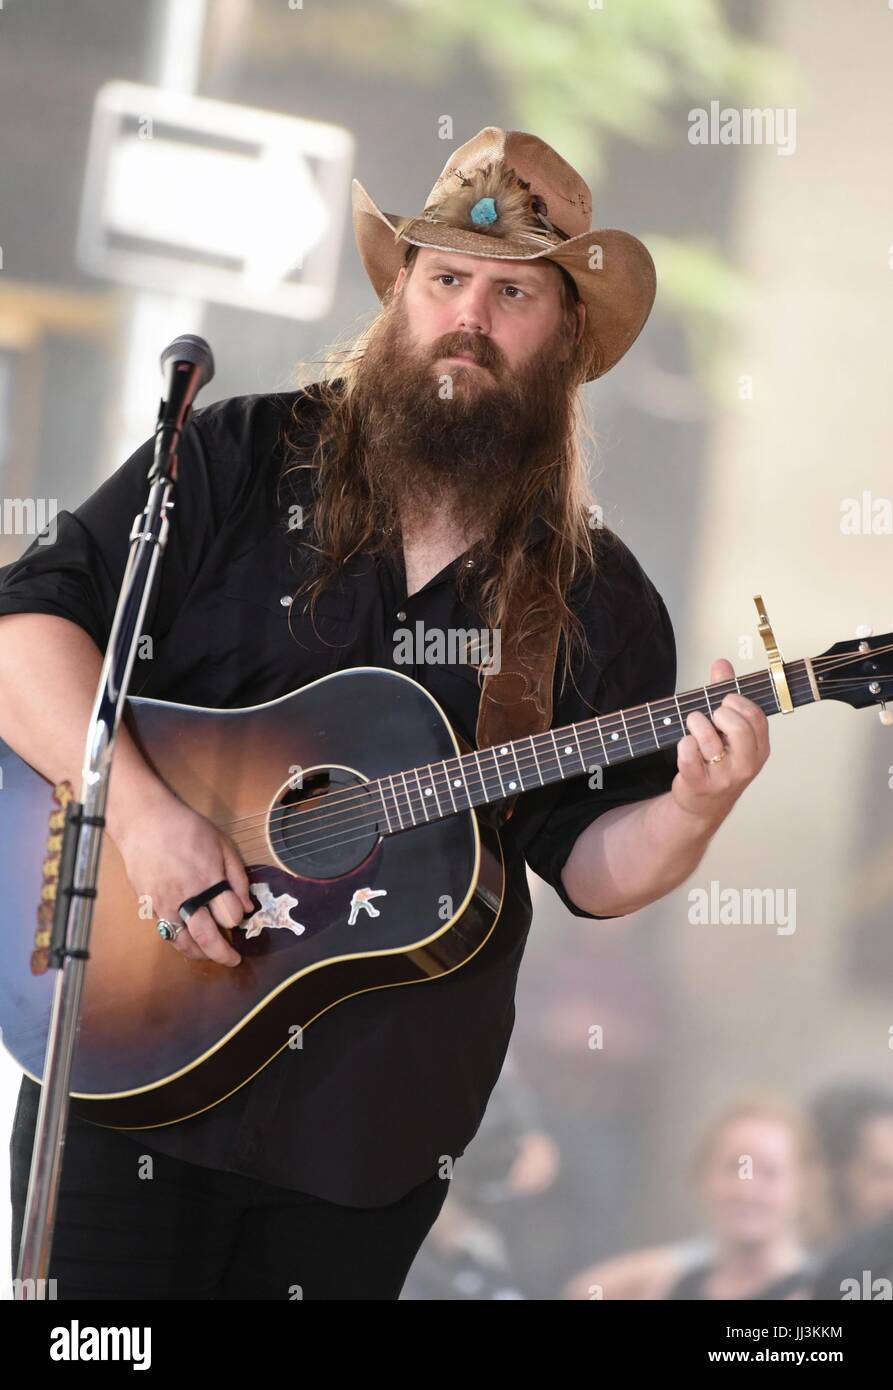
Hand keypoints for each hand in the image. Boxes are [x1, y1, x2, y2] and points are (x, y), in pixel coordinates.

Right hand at [111, 785, 253, 966]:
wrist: (144, 823)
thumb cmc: (187, 828)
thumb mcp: (223, 844)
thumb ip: (238, 876)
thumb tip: (247, 906)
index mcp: (209, 880)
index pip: (231, 915)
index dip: (238, 918)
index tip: (239, 916)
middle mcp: (187, 898)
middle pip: (208, 938)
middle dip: (223, 954)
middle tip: (233, 960)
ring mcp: (164, 905)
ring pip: (184, 943)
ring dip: (200, 954)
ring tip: (211, 955)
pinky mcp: (148, 906)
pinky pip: (166, 932)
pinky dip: (180, 942)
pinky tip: (189, 940)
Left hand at [671, 657, 769, 826]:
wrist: (702, 803)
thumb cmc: (717, 761)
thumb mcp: (727, 730)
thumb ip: (725, 694)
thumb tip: (722, 664)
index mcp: (759, 749)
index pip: (756, 715)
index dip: (736, 702)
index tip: (724, 703)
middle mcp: (746, 764)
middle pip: (738, 725)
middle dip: (718, 712)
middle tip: (711, 716)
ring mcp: (724, 776)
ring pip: (708, 737)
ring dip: (695, 724)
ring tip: (694, 727)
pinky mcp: (699, 783)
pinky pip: (688, 753)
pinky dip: (683, 744)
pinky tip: (686, 746)